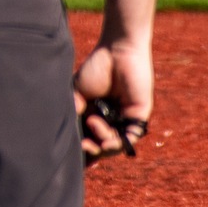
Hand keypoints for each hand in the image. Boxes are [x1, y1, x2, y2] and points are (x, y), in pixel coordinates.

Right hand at [73, 37, 152, 165]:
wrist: (117, 51)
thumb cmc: (96, 68)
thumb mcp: (77, 94)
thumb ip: (74, 113)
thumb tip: (68, 136)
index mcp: (96, 114)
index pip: (88, 138)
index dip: (80, 149)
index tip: (69, 156)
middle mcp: (111, 119)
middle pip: (100, 145)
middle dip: (91, 151)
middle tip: (82, 147)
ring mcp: (125, 119)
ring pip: (114, 145)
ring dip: (102, 145)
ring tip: (92, 126)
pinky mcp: (139, 117)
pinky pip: (129, 139)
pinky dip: (117, 144)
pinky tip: (106, 141)